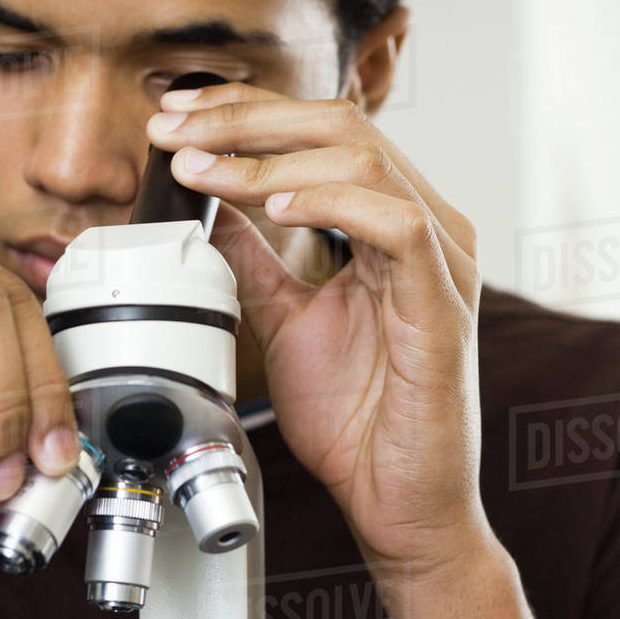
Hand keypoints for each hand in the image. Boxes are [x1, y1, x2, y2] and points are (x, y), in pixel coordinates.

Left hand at [146, 83, 488, 576]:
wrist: (395, 502)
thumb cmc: (358, 420)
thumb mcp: (285, 319)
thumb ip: (255, 259)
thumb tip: (208, 206)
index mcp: (391, 226)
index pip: (323, 135)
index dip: (246, 116)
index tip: (175, 120)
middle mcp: (424, 230)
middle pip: (342, 127)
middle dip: (247, 119)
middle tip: (175, 125)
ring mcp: (441, 263)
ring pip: (366, 161)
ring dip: (272, 155)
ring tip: (206, 166)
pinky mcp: (445, 303)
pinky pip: (398, 226)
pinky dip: (333, 204)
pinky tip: (277, 205)